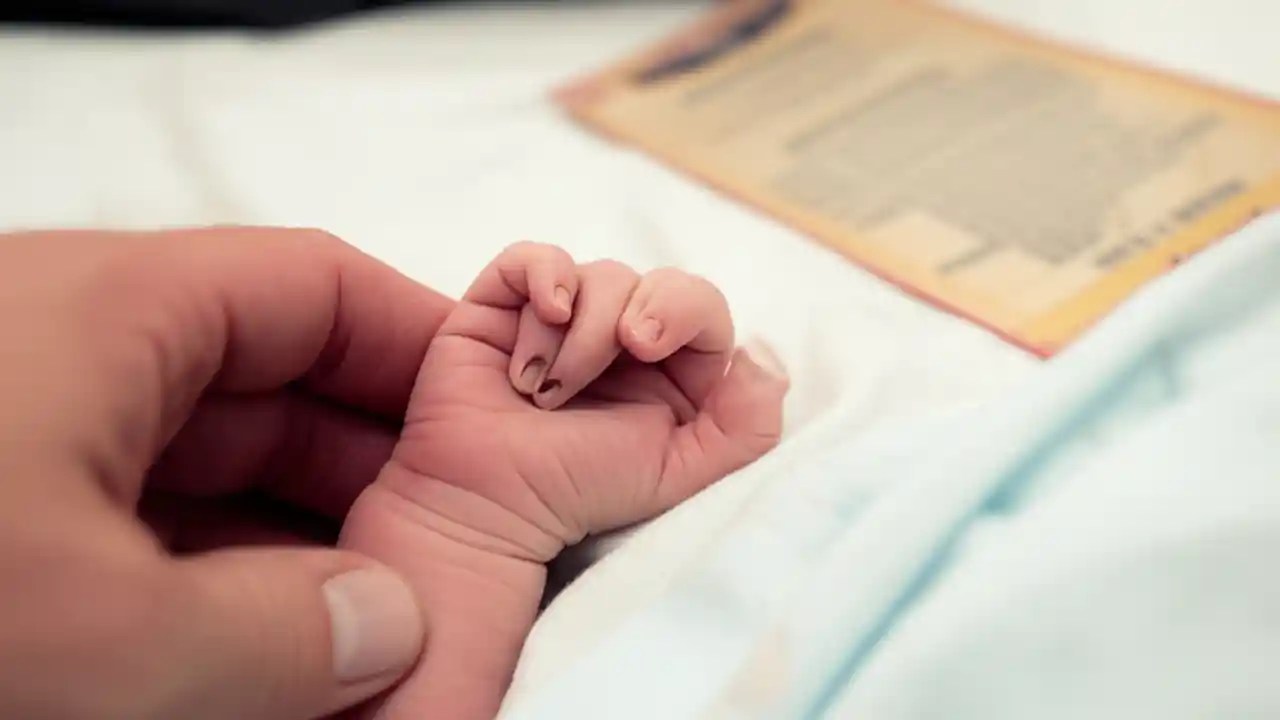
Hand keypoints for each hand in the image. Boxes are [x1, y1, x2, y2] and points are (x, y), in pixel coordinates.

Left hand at [0, 228, 453, 719]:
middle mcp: (62, 344)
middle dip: (367, 468)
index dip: (423, 348)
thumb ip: (279, 633)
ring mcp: (21, 424)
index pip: (317, 288)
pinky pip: (130, 515)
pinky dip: (203, 572)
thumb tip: (384, 627)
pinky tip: (248, 646)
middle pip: (269, 379)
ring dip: (287, 535)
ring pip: (202, 459)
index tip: (494, 422)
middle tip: (439, 553)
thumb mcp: (96, 637)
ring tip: (357, 620)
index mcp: (103, 311)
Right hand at [340, 242, 788, 718]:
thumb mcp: (682, 472)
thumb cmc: (580, 492)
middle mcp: (619, 339)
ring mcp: (561, 320)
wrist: (488, 506)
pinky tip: (541, 313)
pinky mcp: (504, 306)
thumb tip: (765, 359)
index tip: (648, 344)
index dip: (683, 307)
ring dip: (575, 333)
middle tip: (610, 356)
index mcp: (669, 372)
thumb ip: (745, 427)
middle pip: (648, 280)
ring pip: (594, 274)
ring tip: (545, 393)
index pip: (700, 308)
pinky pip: (532, 257)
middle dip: (629, 312)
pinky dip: (542, 273)